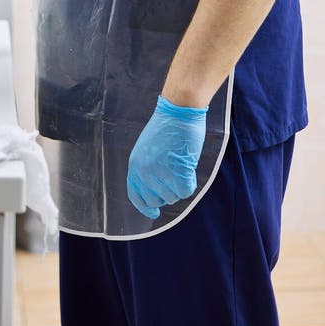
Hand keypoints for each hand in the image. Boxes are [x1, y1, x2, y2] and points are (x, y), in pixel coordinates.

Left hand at [127, 95, 207, 219]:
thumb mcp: (148, 150)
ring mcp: (161, 174)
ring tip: (181, 164)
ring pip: (173, 197)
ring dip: (179, 184)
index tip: (154, 213)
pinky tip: (189, 168)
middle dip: (167, 192)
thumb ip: (148, 169)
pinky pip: (185, 191)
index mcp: (135, 165)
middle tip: (175, 175)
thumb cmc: (166, 127)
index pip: (136, 195)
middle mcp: (145, 172)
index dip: (145, 207)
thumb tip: (155, 191)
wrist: (178, 111)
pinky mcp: (178, 173)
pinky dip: (190, 182)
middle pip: (157, 200)